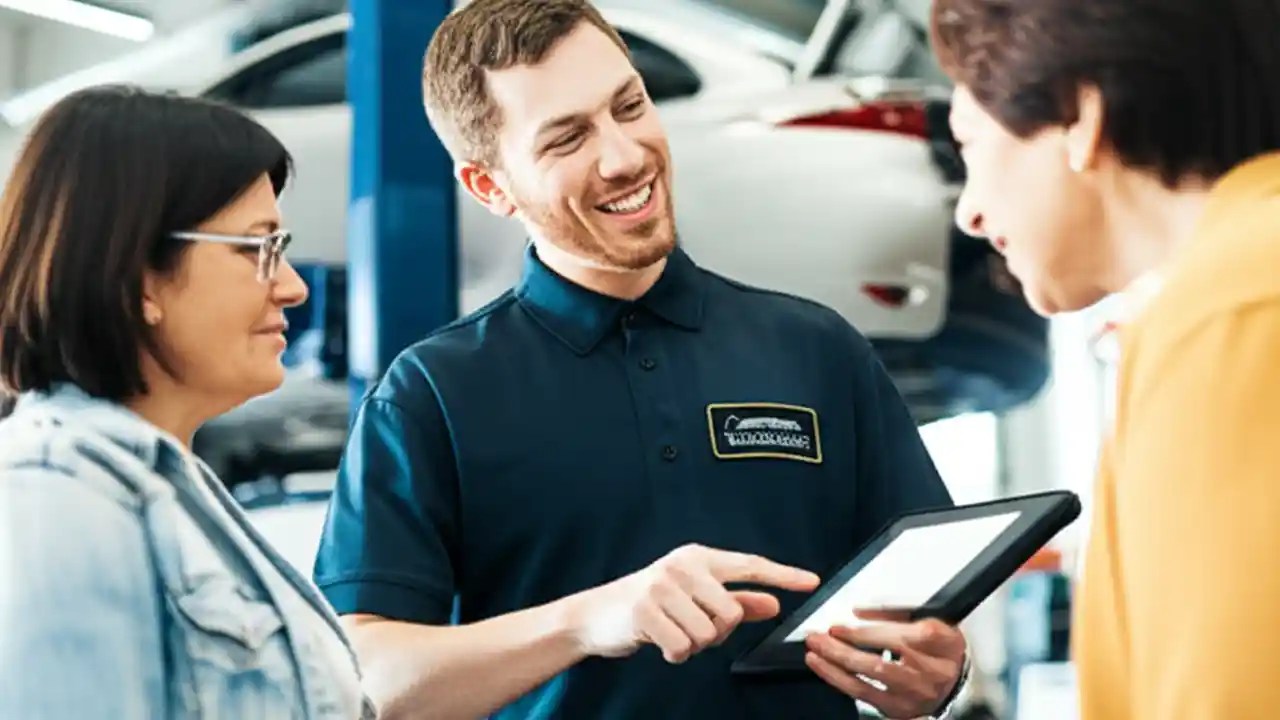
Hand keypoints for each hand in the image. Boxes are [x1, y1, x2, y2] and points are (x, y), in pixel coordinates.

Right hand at [568, 543, 819, 663]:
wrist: (595, 615)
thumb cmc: (650, 604)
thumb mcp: (693, 596)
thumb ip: (736, 599)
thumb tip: (773, 603)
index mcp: (698, 558)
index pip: (749, 565)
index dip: (782, 574)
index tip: (811, 582)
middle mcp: (682, 567)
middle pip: (731, 613)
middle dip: (718, 633)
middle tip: (693, 628)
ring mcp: (662, 587)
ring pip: (708, 634)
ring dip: (694, 645)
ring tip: (673, 632)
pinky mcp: (645, 611)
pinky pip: (682, 648)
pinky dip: (675, 655)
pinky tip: (660, 642)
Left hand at [804, 608, 965, 719]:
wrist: (954, 683)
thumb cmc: (937, 647)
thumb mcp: (928, 620)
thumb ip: (896, 611)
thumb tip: (859, 610)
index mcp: (943, 642)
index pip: (908, 633)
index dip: (874, 626)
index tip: (848, 616)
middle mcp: (931, 672)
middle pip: (884, 660)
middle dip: (848, 646)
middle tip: (823, 634)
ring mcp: (914, 693)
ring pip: (870, 678)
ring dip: (837, 662)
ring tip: (816, 648)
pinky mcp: (899, 708)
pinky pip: (862, 694)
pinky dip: (837, 678)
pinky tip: (822, 665)